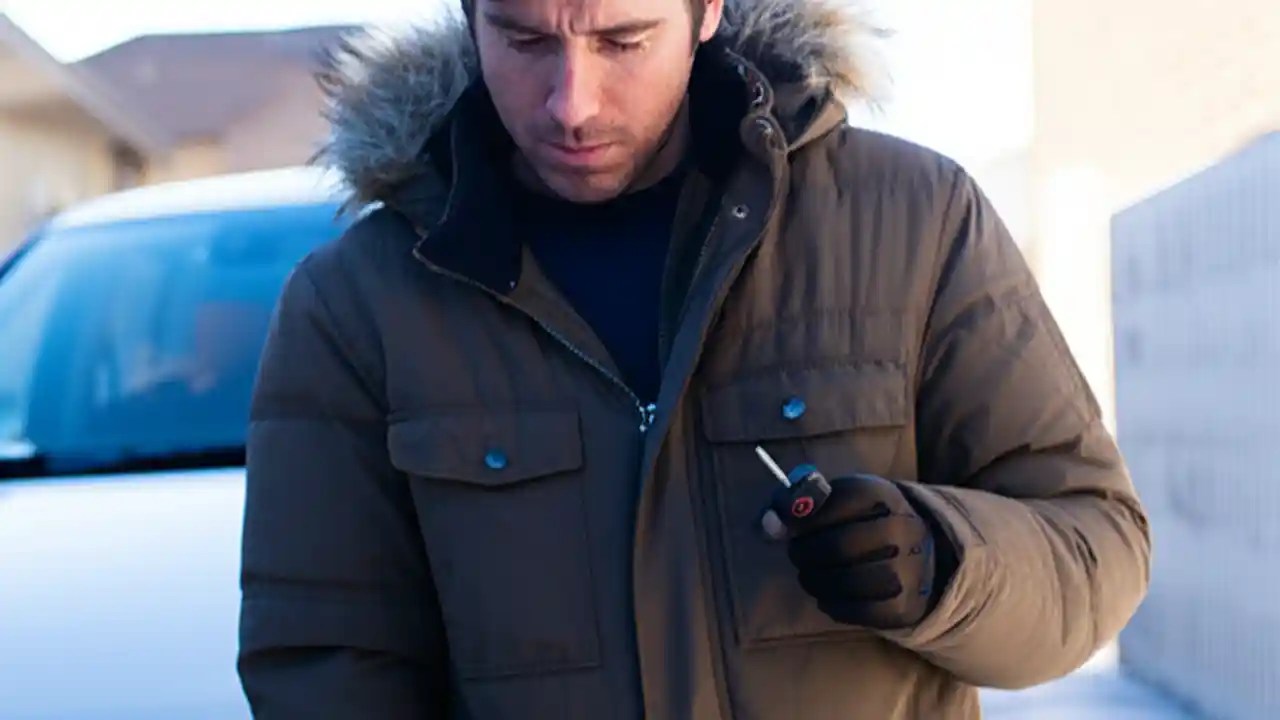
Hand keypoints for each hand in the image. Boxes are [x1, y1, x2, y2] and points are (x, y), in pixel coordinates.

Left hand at [763, 473, 939, 629]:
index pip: (835, 502)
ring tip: (810, 575)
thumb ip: (798, 506)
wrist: (923, 555)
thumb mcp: (841, 501)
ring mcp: (907, 569)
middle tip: (797, 554)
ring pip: (846, 580)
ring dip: (815, 580)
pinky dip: (832, 603)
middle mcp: (901, 529)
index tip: (788, 526)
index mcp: (881, 496)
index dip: (802, 516)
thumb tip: (768, 524)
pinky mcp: (902, 605)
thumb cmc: (866, 522)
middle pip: (838, 545)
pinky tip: (828, 594)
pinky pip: (856, 610)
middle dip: (804, 552)